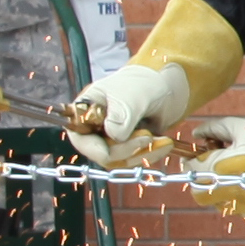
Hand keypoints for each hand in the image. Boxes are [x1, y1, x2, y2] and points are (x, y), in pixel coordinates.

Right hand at [67, 59, 191, 164]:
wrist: (161, 88)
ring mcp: (109, 141)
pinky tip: (163, 143)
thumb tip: (114, 135)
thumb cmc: (141, 84)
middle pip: (102, 154)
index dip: (97, 148)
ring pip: (120, 161)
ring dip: (142, 153)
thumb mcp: (131, 95)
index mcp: (84, 111)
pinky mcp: (125, 150)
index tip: (118, 143)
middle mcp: (92, 129)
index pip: (81, 138)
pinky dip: (150, 154)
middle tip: (147, 136)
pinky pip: (134, 160)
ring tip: (158, 138)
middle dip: (127, 149)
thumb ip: (121, 114)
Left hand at [188, 97, 244, 222]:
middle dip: (204, 180)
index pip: (191, 169)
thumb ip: (214, 128)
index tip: (203, 153)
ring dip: (226, 190)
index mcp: (217, 169)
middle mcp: (226, 194)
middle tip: (218, 166)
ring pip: (223, 203)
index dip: (194, 159)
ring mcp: (243, 209)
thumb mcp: (242, 127)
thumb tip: (197, 133)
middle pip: (200, 194)